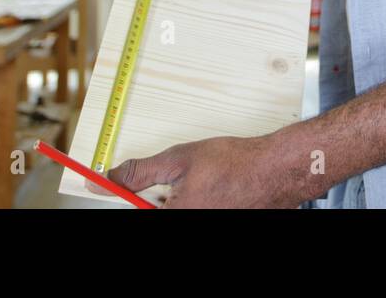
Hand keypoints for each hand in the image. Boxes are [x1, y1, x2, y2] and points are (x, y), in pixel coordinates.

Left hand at [95, 129, 319, 207]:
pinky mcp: (220, 224)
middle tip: (174, 183)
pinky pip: (199, 212)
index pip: (136, 212)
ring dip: (179, 201)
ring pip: (179, 211)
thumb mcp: (180, 159)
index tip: (112, 188)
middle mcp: (192, 226)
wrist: (278, 170)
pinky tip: (214, 190)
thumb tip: (107, 178)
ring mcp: (209, 226)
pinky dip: (200, 203)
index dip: (127, 199)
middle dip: (160, 200)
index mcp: (175, 217)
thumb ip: (140, 172)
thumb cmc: (237, 162)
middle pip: (159, 213)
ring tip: (203, 184)